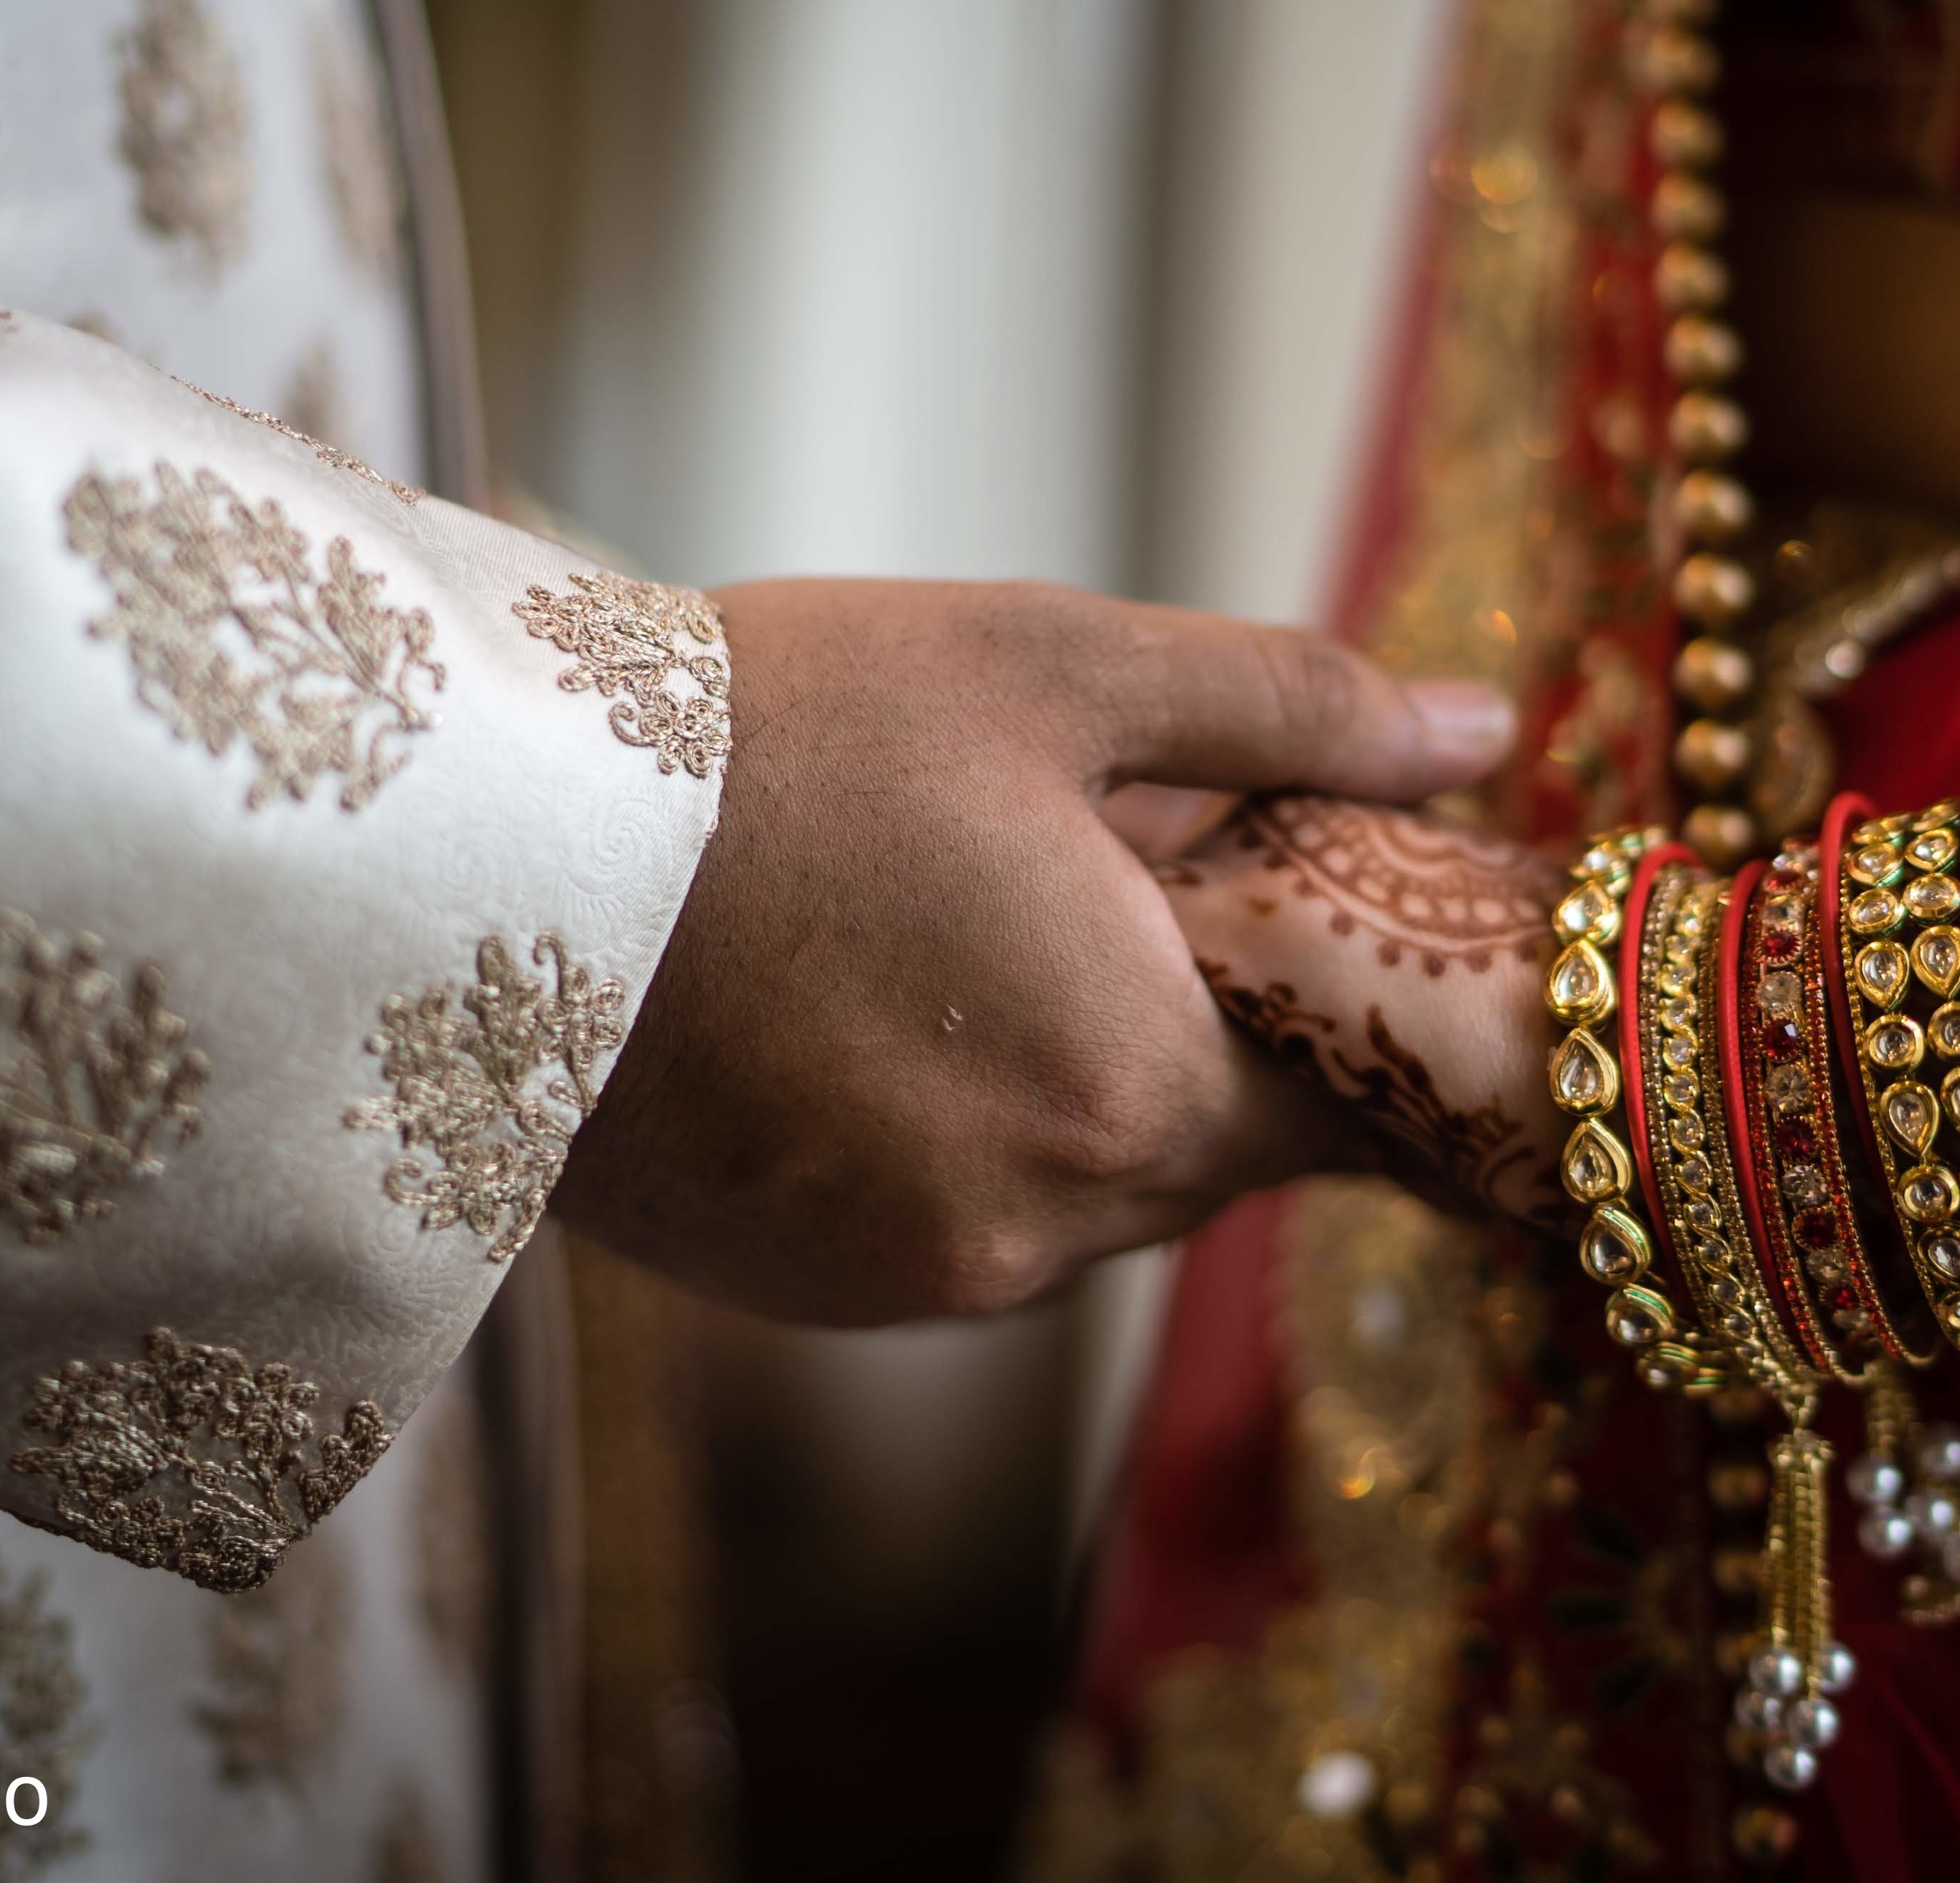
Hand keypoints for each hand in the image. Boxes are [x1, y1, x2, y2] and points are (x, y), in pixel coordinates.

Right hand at [555, 581, 1514, 1323]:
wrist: (480, 851)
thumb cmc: (779, 732)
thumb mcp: (1054, 668)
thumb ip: (1289, 712)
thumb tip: (1479, 734)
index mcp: (1136, 1088)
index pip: (1359, 1106)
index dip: (1386, 1018)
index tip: (1392, 942)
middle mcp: (1045, 1228)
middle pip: (1215, 1139)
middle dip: (1205, 1014)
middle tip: (1144, 860)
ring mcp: (918, 1280)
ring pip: (1082, 1178)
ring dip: (1073, 1066)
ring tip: (972, 909)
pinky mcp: (809, 1290)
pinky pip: (959, 1215)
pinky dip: (957, 1120)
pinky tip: (872, 998)